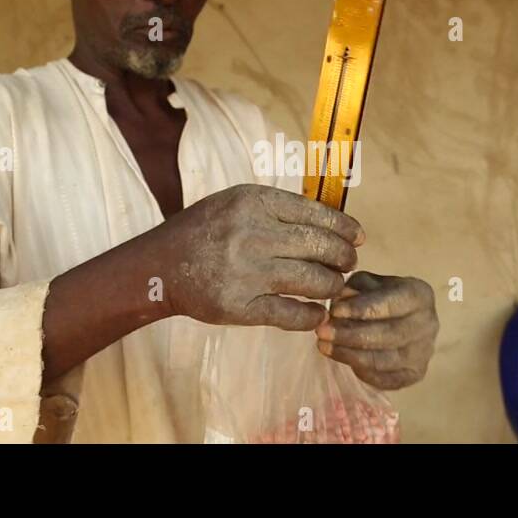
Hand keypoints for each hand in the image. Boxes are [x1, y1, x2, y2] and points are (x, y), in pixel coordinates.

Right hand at [161, 184, 363, 330]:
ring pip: (313, 281)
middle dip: (344, 258)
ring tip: (333, 287)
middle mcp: (252, 234)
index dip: (345, 227)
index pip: (316, 214)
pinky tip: (316, 312)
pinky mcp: (240, 307)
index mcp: (254, 202)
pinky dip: (312, 315)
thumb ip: (278, 209)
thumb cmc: (205, 231)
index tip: (357, 237)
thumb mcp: (236, 202)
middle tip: (349, 264)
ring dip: (332, 286)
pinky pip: (292, 313)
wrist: (160, 266)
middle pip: (321, 247)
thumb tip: (333, 223)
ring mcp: (247, 272)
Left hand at [315, 271, 437, 389]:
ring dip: (350, 354)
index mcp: (420, 295)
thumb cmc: (380, 296)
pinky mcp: (415, 374)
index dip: (362, 309)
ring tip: (324, 346)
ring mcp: (424, 352)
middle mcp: (428, 324)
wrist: (403, 318)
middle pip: (388, 335)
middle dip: (351, 335)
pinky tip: (342, 360)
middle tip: (321, 332)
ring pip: (385, 360)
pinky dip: (362, 372)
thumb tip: (340, 300)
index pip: (392, 304)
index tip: (335, 311)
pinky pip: (386, 379)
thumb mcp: (369, 283)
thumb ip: (355, 288)